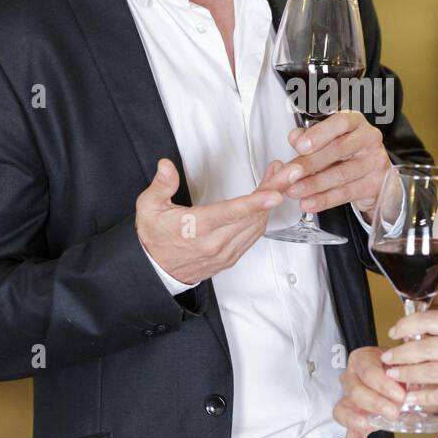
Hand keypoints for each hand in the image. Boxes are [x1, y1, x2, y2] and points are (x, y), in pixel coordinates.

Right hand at [135, 158, 287, 284]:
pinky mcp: (231, 257)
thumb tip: (166, 166)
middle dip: (274, 191)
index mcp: (195, 229)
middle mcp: (214, 243)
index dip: (255, 203)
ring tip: (279, 178)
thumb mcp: (148, 208)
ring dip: (271, 201)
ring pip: (257, 225)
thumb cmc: (154, 238)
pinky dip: (264, 215)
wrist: (155, 270)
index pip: (230, 214)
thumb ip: (161, 185)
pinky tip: (267, 200)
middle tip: (288, 172)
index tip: (274, 193)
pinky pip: (254, 235)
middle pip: (252, 216)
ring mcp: (225, 252)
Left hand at [261, 110, 390, 216]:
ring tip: (295, 190)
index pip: (340, 122)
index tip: (300, 146)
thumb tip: (295, 137)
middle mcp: (368, 139)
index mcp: (355, 122)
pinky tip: (310, 201)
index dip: (319, 133)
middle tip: (290, 173)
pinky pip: (346, 193)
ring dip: (313, 184)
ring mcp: (374, 162)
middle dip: (309, 163)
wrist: (372, 175)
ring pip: (340, 174)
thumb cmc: (349, 153)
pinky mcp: (375, 184)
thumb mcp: (330, 140)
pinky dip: (325, 199)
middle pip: (337, 150)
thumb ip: (311, 137)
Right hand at [334, 346, 406, 437]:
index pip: (367, 368)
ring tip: (374, 425)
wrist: (411, 384)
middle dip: (375, 401)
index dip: (382, 382)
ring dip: (359, 418)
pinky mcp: (353, 418)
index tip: (400, 393)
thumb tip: (418, 360)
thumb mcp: (412, 360)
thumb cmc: (407, 370)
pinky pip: (346, 430)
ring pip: (343, 408)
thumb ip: (413, 361)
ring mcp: (350, 399)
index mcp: (365, 359)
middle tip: (394, 410)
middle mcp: (353, 377)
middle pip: (354, 389)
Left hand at [381, 310, 437, 417]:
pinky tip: (412, 395)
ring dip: (406, 374)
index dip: (406, 325)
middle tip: (387, 358)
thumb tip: (416, 334)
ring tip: (394, 375)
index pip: (431, 320)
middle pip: (425, 347)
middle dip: (399, 354)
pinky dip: (421, 395)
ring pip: (429, 371)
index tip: (394, 332)